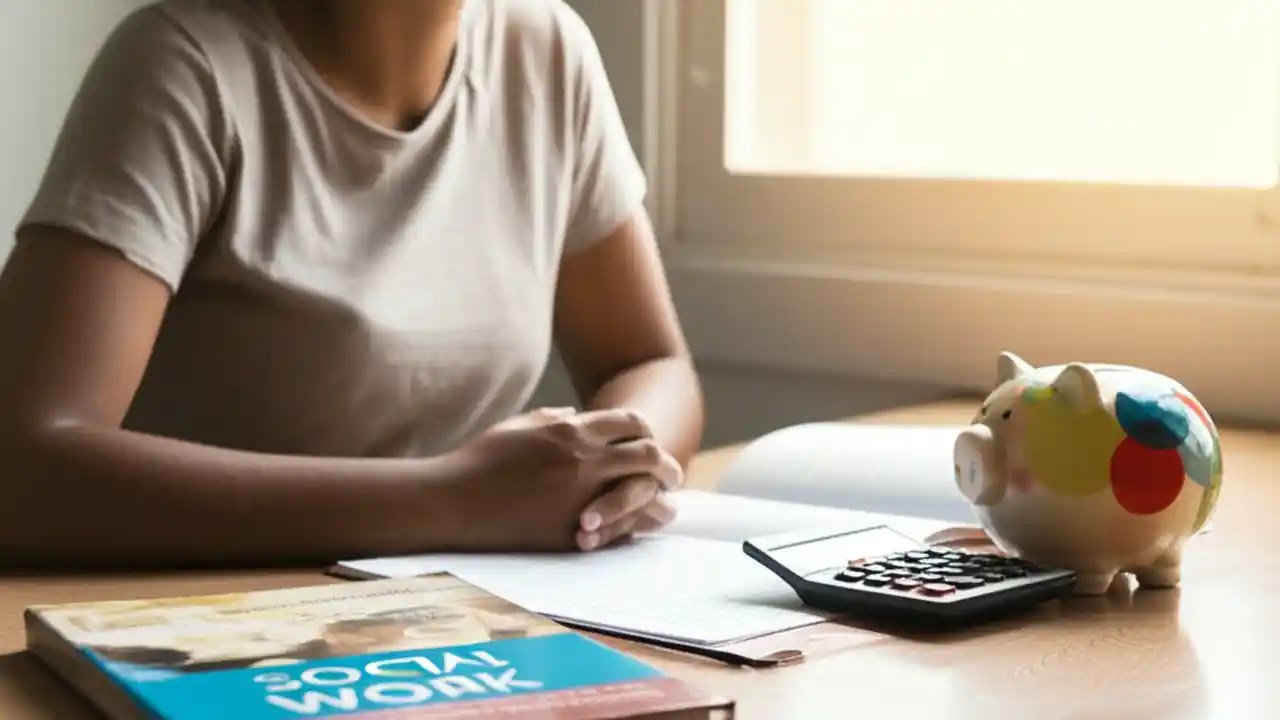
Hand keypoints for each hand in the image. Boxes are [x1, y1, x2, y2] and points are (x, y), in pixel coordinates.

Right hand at [447, 407, 662, 550]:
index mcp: (572, 432)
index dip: (646, 432)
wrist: (454, 502)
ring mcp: (582, 498)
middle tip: (673, 475)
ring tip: (666, 506)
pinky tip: (639, 528)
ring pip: (642, 495)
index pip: (631, 423)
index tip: (650, 441)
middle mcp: (584, 462)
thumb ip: (553, 419)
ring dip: (659, 499)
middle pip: (648, 457)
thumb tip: (576, 414)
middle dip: (666, 465)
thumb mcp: (519, 426)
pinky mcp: (574, 532)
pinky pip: (620, 528)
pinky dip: (635, 526)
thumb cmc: (480, 461)